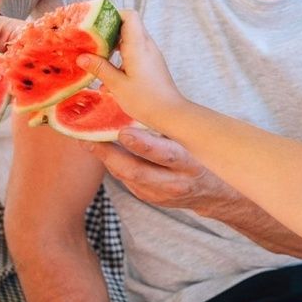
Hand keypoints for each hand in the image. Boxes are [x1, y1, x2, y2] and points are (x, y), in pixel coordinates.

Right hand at [83, 12, 182, 122]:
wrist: (170, 114)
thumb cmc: (145, 100)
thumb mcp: (117, 85)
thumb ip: (99, 68)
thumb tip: (81, 57)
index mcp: (138, 46)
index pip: (129, 15)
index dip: (112, 15)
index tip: (95, 25)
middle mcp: (147, 45)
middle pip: (127, 26)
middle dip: (108, 32)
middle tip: (91, 43)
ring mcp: (150, 54)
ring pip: (130, 40)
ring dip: (113, 47)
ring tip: (98, 60)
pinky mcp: (151, 64)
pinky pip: (134, 52)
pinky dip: (120, 58)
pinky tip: (109, 76)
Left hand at [91, 124, 225, 213]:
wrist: (217, 194)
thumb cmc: (206, 157)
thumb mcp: (199, 143)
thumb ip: (174, 129)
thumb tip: (145, 102)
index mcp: (190, 163)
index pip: (166, 155)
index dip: (144, 145)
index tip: (124, 132)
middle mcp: (175, 182)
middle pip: (137, 171)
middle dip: (110, 155)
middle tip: (88, 139)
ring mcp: (161, 194)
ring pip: (127, 177)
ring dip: (105, 159)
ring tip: (85, 141)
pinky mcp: (151, 198)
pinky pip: (127, 181)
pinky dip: (113, 165)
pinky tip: (99, 151)